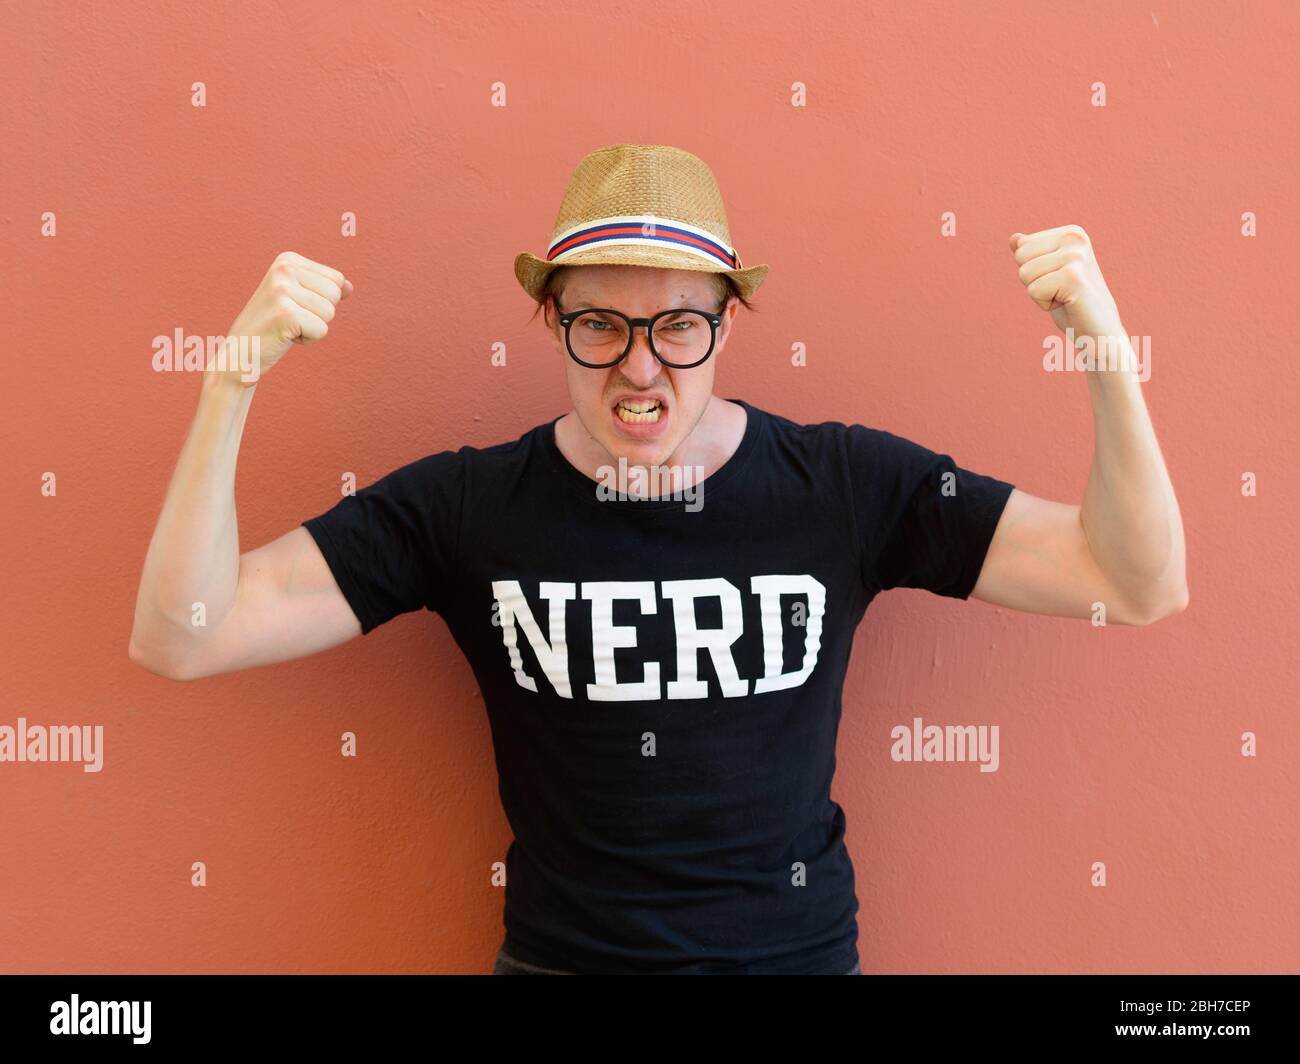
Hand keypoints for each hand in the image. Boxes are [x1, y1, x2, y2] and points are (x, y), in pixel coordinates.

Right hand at [214, 251, 352, 387]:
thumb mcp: (297, 299)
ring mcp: (282, 290)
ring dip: (312, 327)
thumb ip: (323, 289)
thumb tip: (349, 287)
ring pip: (330, 313)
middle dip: (319, 314)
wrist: (240, 352)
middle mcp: (284, 269)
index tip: (294, 306)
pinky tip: (285, 336)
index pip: (336, 279)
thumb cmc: (272, 326)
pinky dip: (308, 339)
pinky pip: (322, 330)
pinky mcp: (285, 314)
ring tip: (286, 327)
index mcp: (287, 260)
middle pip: (335, 295)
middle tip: (290, 319)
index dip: (321, 301)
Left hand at [1010, 225, 1122, 339]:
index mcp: (1071, 232)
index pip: (1021, 246)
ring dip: (1040, 293)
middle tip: (1060, 290)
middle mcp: (1075, 238)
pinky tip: (1067, 303)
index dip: (1032, 270)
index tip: (1057, 279)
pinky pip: (1033, 290)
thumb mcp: (1049, 273)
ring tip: (1064, 296)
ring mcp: (1076, 256)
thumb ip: (1032, 253)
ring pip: (1025, 273)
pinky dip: (1045, 304)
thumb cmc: (1071, 302)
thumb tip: (1013, 238)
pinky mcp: (1073, 278)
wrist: (1098, 331)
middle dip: (1033, 280)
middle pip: (1020, 257)